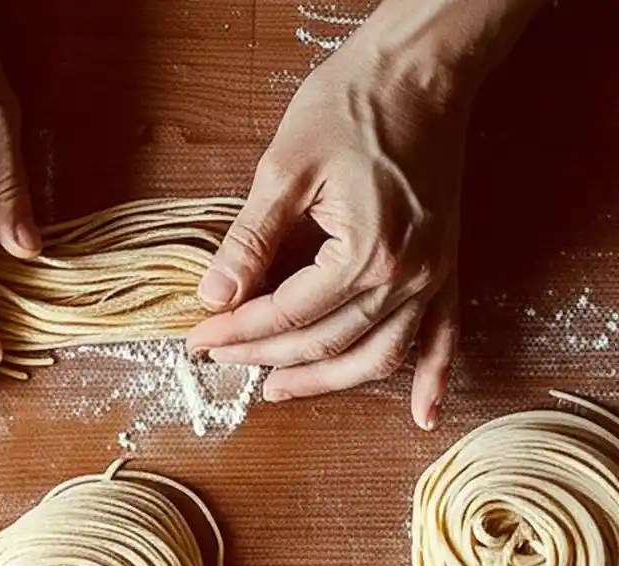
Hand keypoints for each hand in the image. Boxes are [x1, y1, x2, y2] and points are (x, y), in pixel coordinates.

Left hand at [185, 51, 464, 429]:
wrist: (419, 72)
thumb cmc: (351, 106)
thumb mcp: (283, 169)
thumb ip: (249, 241)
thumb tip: (214, 296)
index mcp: (365, 252)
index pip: (285, 315)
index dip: (235, 332)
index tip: (196, 339)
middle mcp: (407, 276)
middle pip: (325, 343)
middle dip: (263, 356)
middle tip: (219, 358)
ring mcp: (433, 275)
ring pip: (377, 354)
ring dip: (327, 381)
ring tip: (278, 389)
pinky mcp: (447, 266)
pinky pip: (445, 337)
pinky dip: (433, 378)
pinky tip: (421, 414)